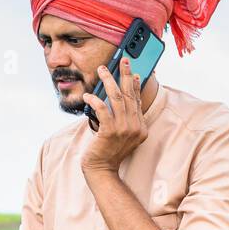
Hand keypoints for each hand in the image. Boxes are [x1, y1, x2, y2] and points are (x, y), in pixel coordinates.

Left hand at [81, 56, 148, 173]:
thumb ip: (123, 118)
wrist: (102, 169)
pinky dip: (94, 100)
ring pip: (117, 98)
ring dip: (108, 81)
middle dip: (125, 74)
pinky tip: (87, 95)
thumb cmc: (107, 151)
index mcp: (140, 127)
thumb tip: (117, 96)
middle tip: (123, 60)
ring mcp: (124, 129)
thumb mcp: (121, 134)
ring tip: (102, 70)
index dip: (135, 84)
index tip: (134, 71)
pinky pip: (103, 109)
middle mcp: (135, 127)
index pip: (138, 100)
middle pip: (130, 95)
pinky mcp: (110, 132)